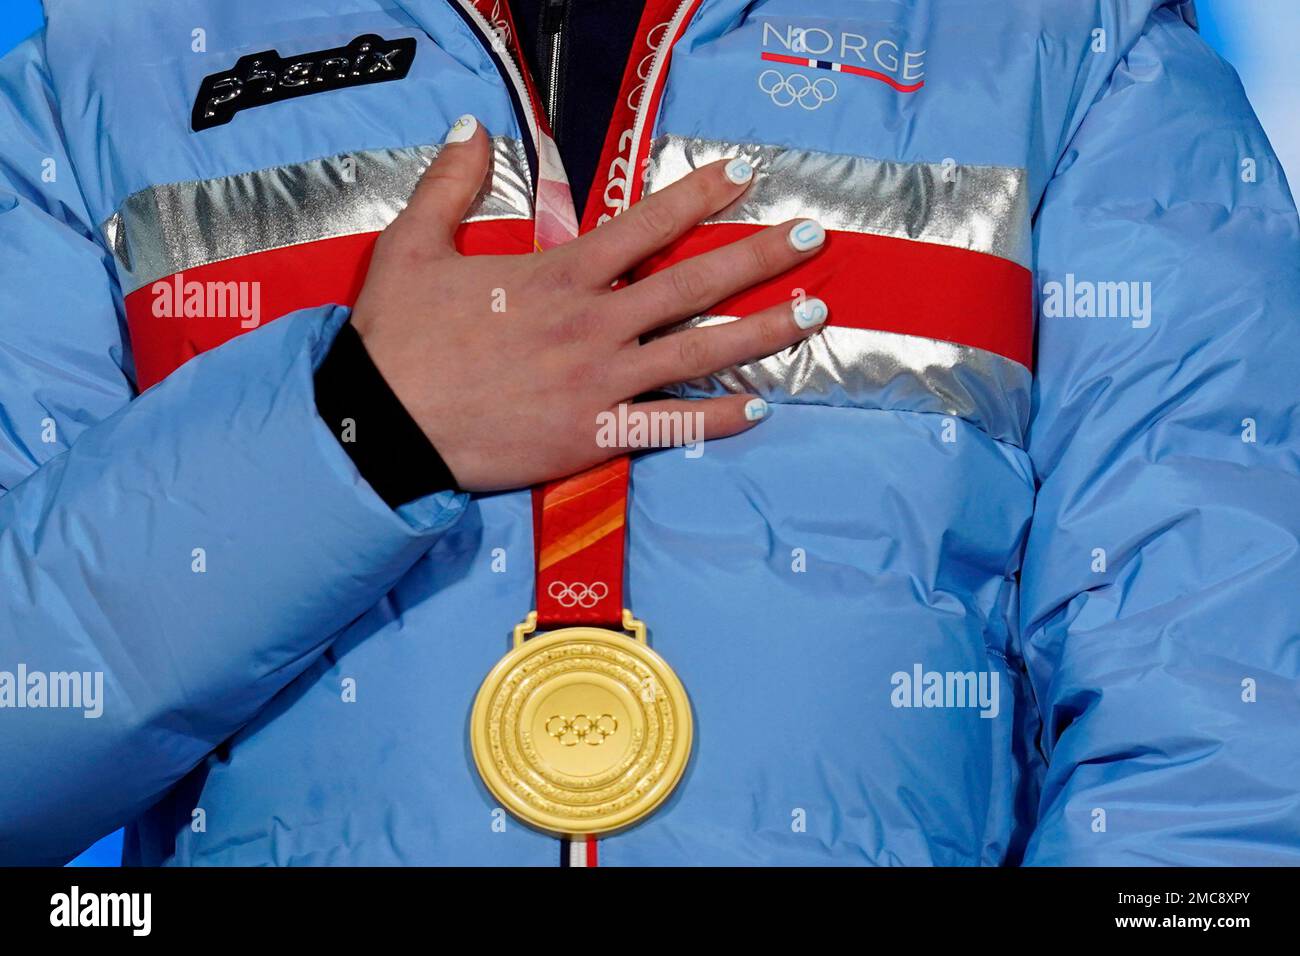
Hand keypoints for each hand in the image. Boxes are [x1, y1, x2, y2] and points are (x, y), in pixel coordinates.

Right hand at [350, 115, 828, 491]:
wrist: (384, 427)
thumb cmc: (399, 341)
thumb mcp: (412, 247)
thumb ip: (448, 184)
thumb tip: (471, 126)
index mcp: (557, 275)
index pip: (644, 225)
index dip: (698, 195)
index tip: (744, 175)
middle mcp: (593, 324)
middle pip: (693, 282)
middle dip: (759, 256)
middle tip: (811, 237)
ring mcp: (600, 382)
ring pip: (700, 351)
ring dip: (762, 331)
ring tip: (814, 314)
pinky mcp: (595, 435)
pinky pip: (670, 426)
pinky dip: (716, 418)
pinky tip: (759, 408)